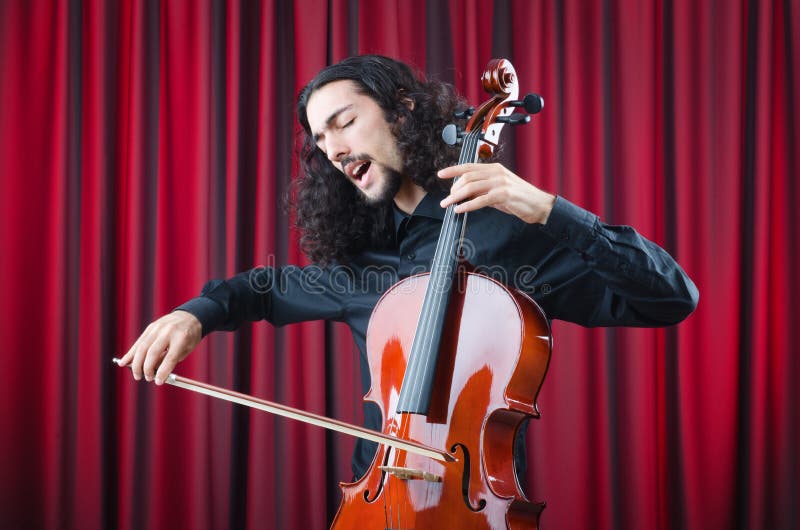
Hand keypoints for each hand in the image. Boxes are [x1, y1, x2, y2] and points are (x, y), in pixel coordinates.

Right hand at [116, 310, 201, 384]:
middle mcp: (168, 331)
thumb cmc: (189, 336)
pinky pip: (139, 342)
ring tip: (137, 375)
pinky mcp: (150, 327)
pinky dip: (131, 353)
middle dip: (147, 368)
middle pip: (152, 352)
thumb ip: (171, 360)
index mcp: (181, 337)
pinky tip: (124, 362)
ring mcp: (158, 328)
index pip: (170, 357)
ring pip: (142, 347)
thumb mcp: (186, 349)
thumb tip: (155, 372)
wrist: (189, 316)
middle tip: (148, 378)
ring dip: (137, 364)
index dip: (163, 371)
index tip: (158, 382)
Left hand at [437, 163, 555, 223]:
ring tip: (447, 204)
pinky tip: (460, 210)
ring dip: (456, 197)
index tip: (440, 174)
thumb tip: (464, 193)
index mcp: (495, 168)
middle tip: (447, 199)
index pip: (469, 166)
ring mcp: (501, 183)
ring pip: (471, 187)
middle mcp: (497, 172)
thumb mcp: (498, 190)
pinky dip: (467, 205)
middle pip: (467, 177)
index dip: (453, 170)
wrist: (539, 205)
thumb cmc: (519, 198)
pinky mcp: (504, 195)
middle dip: (453, 188)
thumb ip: (482, 189)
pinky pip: (480, 200)